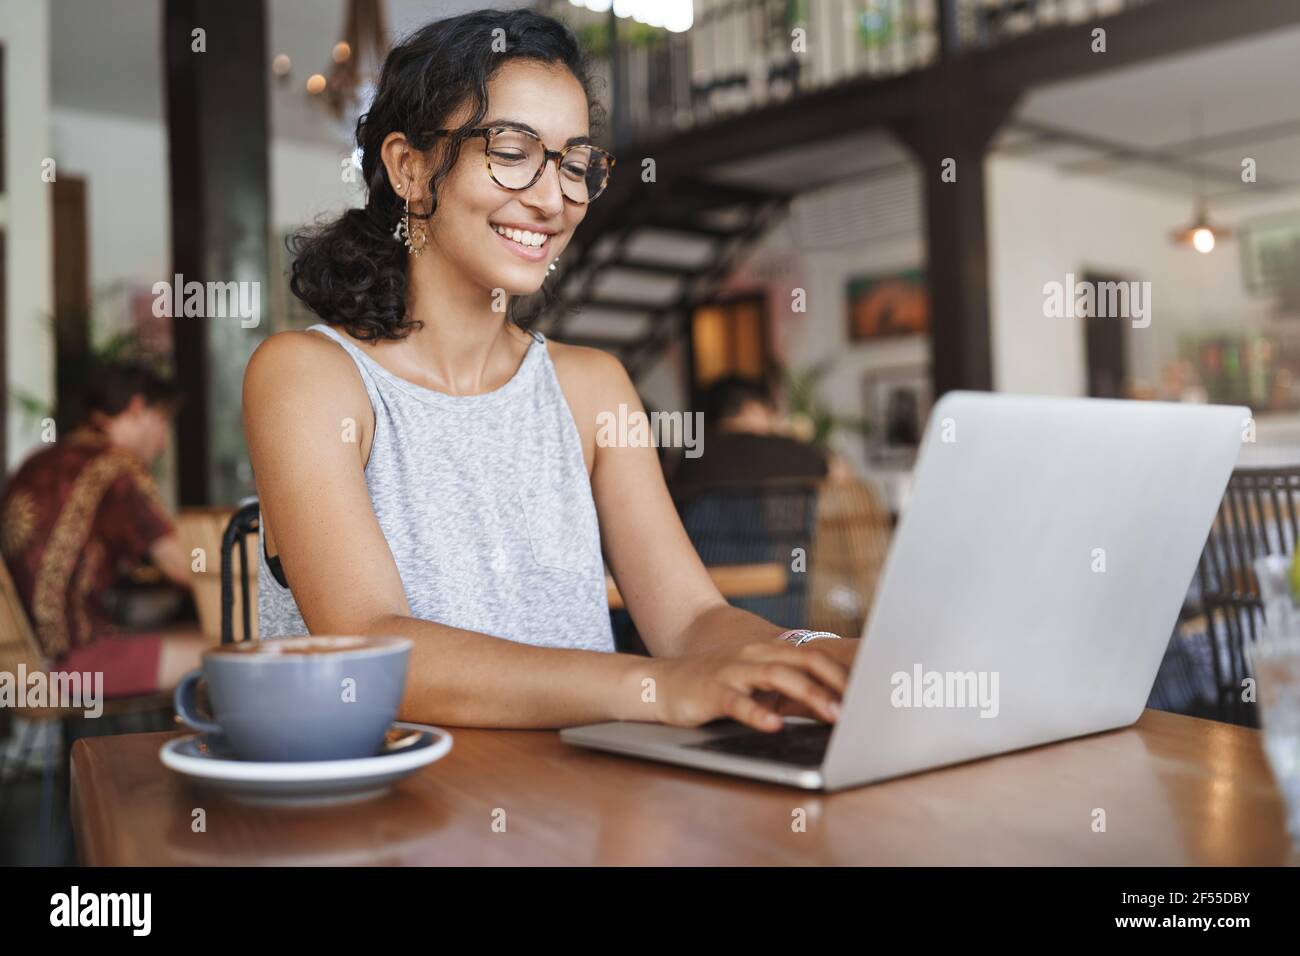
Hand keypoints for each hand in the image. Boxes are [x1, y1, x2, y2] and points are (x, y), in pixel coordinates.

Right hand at [647, 640, 847, 731]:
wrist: (660, 684)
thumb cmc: (715, 689)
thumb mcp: (758, 689)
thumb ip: (792, 693)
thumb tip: (834, 706)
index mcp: (767, 653)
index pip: (814, 655)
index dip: (843, 671)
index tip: (870, 691)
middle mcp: (753, 656)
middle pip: (802, 661)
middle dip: (834, 682)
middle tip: (860, 706)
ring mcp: (732, 671)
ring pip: (777, 676)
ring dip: (809, 694)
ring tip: (833, 714)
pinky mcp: (712, 691)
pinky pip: (737, 701)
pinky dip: (757, 712)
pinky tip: (774, 725)